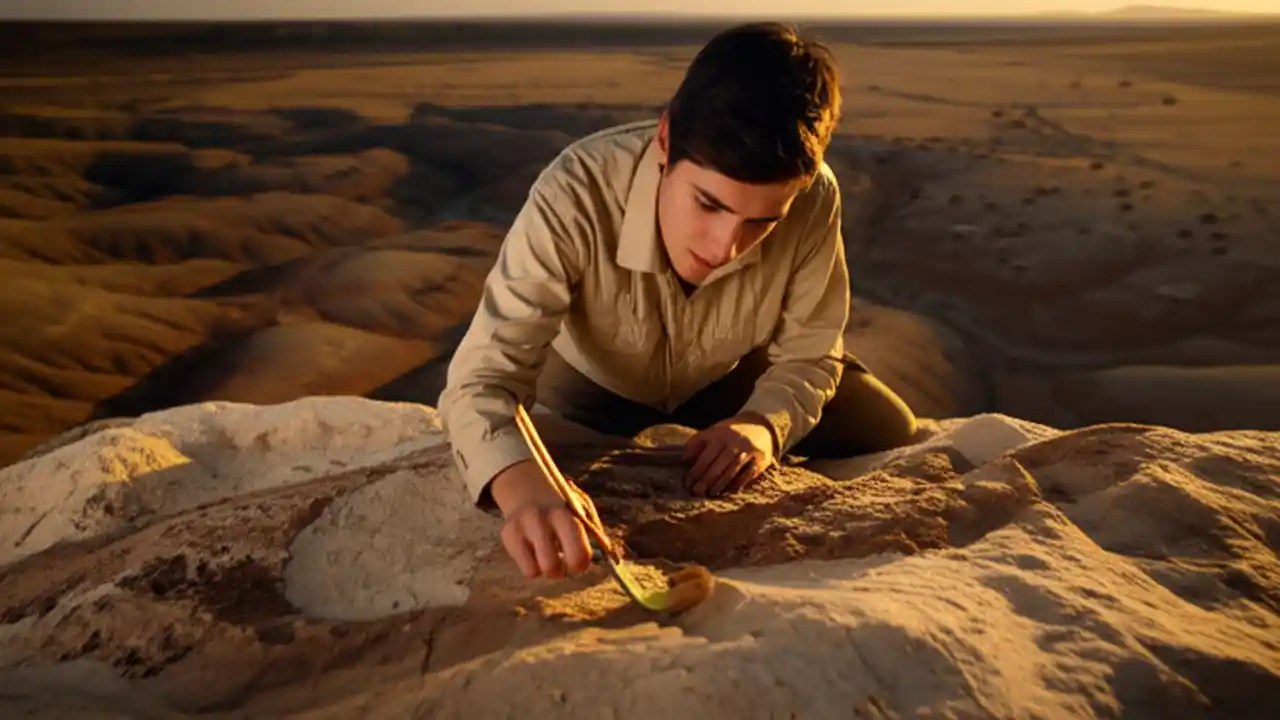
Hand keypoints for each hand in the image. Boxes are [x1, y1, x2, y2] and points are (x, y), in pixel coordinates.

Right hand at [488, 459, 593, 579]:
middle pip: (553, 567)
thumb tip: (613, 557)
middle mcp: (542, 519)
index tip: (578, 560)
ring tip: (548, 555)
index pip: (578, 555)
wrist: (528, 488)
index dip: (581, 564)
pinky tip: (534, 552)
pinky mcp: (508, 535)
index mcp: (565, 515)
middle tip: (562, 561)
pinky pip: (526, 570)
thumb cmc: (562, 508)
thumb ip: (594, 533)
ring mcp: (522, 527)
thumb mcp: (580, 511)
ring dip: (546, 569)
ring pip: (538, 570)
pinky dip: (532, 566)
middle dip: (561, 570)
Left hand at [683, 413, 776, 497]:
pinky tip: (728, 491)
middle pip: (717, 468)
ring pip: (731, 473)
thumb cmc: (729, 433)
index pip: (704, 459)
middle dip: (705, 482)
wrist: (759, 425)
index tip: (687, 483)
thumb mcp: (712, 431)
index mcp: (719, 437)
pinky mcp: (760, 460)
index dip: (695, 473)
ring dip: (719, 486)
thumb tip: (684, 459)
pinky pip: (746, 476)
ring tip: (709, 494)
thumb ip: (697, 443)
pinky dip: (736, 485)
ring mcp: (748, 453)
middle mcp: (734, 444)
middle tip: (696, 493)